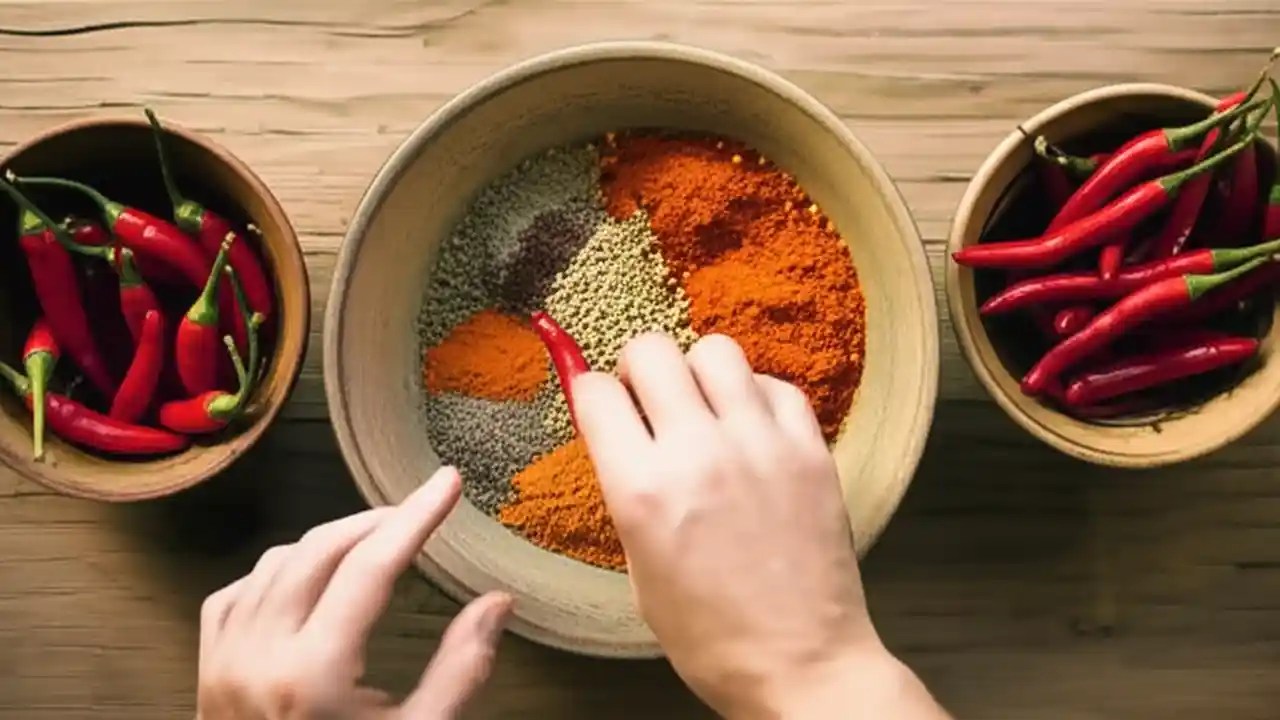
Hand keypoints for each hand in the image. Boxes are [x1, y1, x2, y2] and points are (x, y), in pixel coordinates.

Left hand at [197, 468, 511, 719]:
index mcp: (315, 674)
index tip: (446, 484)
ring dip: (330, 542)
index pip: (371, 566)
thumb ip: (460, 671)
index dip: (415, 517)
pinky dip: (279, 570)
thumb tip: (497, 603)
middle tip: (419, 514)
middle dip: (377, 521)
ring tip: (375, 545)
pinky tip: (310, 578)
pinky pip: (239, 590)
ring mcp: (224, 661)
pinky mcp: (206, 670)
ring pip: (277, 560)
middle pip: (322, 549)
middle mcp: (260, 656)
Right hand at [573, 333, 946, 718]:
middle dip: (637, 367)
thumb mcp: (639, 569)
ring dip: (698, 372)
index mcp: (642, 491)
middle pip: (651, 350)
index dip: (589, 391)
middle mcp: (698, 453)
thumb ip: (628, 493)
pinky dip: (756, 396)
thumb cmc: (712, 636)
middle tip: (647, 397)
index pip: (594, 391)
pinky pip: (776, 385)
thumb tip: (620, 435)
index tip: (598, 401)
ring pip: (716, 350)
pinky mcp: (809, 450)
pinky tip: (751, 428)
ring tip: (703, 407)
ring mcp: (760, 445)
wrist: (800, 663)